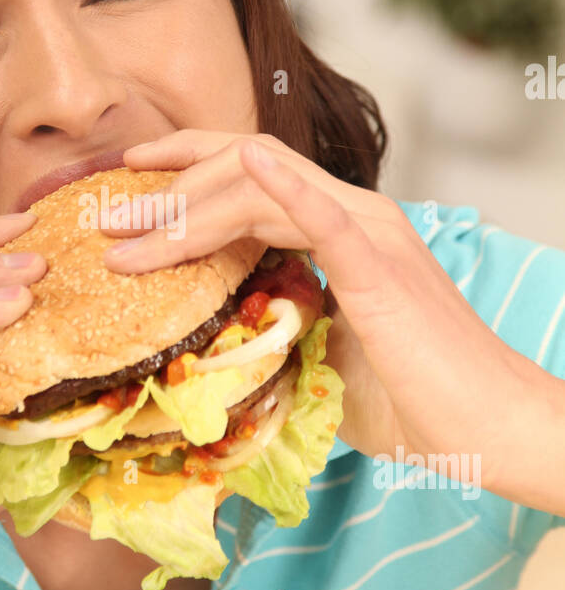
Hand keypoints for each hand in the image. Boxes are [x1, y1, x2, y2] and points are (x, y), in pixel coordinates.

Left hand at [101, 129, 563, 510]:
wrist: (485, 427)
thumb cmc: (412, 400)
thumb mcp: (322, 356)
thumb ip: (278, 329)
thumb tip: (217, 341)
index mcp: (340, 230)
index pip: (251, 177)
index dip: (187, 167)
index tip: (129, 177)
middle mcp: (355, 216)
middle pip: (242, 174)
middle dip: (167, 190)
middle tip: (106, 217)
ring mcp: (371, 235)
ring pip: (262, 192)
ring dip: (187, 207)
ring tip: (128, 231)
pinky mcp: (382, 270)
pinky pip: (325, 219)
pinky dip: (282, 190)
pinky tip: (239, 162)